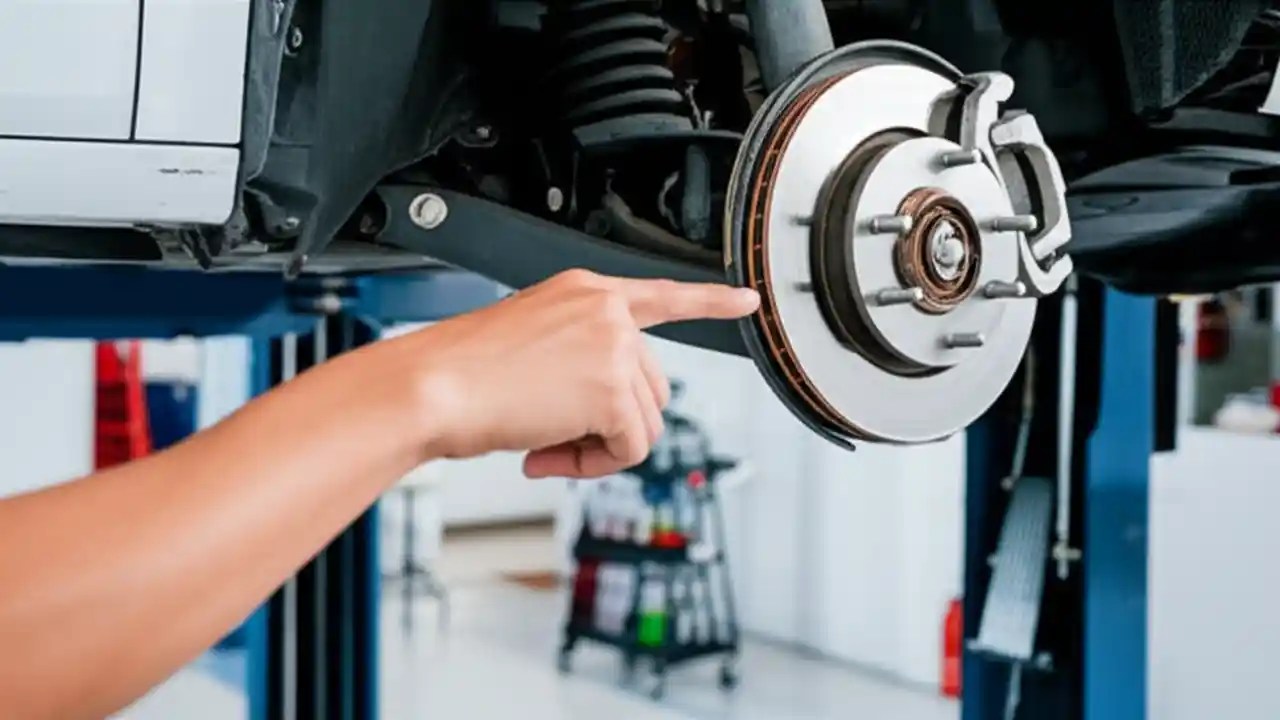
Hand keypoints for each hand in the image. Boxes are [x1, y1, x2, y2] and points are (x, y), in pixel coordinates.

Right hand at [396, 269, 758, 477]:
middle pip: (653, 387)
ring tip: (546, 447)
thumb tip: (614, 414)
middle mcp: (606, 311)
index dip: (710, 301)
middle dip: (612, 424)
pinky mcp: (612, 389)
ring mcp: (613, 346)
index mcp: (584, 292)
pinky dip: (594, 465)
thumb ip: (581, 363)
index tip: (748, 298)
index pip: (663, 294)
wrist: (430, 387)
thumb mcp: (530, 345)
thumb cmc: (460, 373)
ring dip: (600, 449)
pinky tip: (546, 455)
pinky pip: (630, 447)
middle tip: (555, 440)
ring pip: (646, 423)